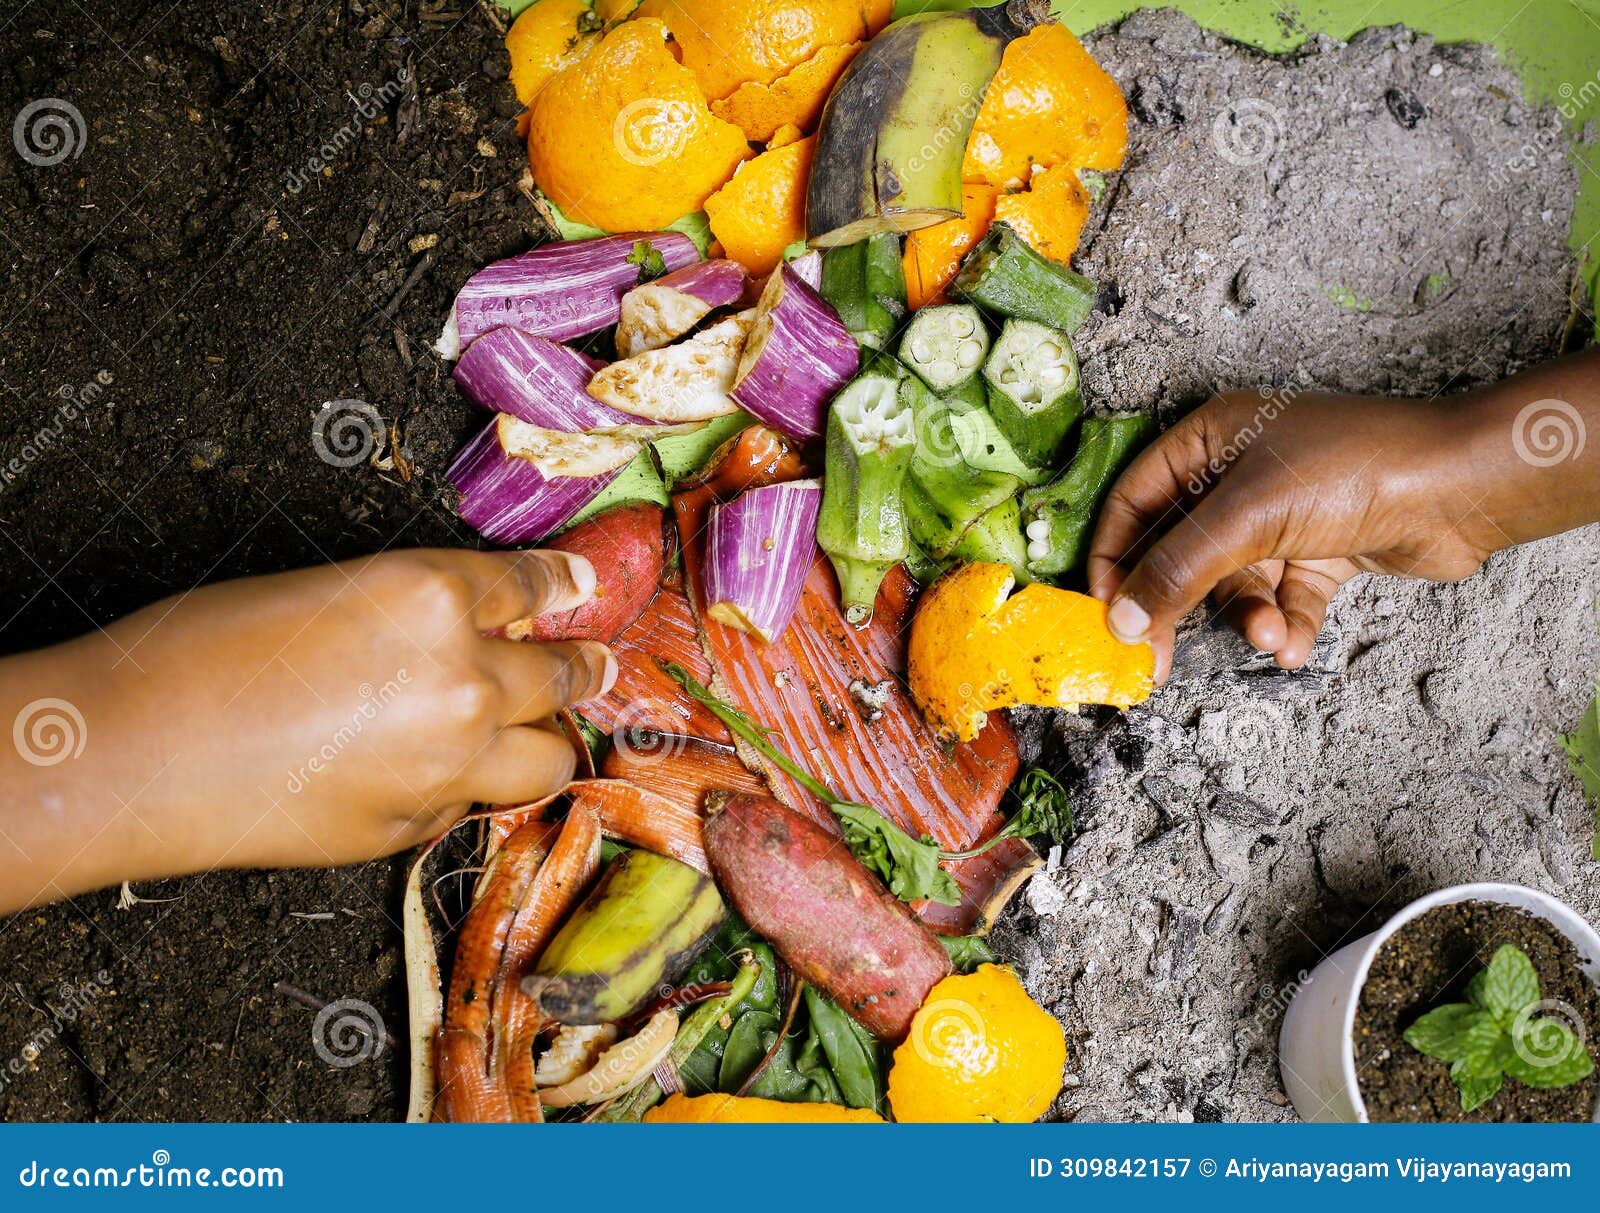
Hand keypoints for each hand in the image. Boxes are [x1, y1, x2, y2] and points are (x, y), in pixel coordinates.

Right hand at [0, 548, 613, 911]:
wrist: (137, 752)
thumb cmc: (201, 653)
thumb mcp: (326, 591)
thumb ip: (411, 609)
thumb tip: (464, 627)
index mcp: (431, 596)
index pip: (528, 587)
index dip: (561, 586)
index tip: (581, 588)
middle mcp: (462, 678)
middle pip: (558, 676)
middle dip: (585, 666)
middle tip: (598, 662)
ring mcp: (450, 760)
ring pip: (546, 758)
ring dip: (548, 741)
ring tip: (549, 733)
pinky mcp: (418, 824)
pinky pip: (470, 803)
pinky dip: (466, 787)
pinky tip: (434, 775)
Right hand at [1086, 380, 1582, 679]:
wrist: (1464, 487)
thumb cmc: (1353, 471)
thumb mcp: (1249, 518)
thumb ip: (1177, 570)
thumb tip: (1119, 620)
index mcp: (1208, 439)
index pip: (1134, 502)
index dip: (1115, 559)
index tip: (1106, 616)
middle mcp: (1237, 473)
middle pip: (1179, 551)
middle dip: (1178, 606)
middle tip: (1159, 661)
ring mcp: (1280, 513)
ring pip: (1234, 582)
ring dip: (1248, 616)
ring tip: (1272, 636)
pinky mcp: (1319, 549)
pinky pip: (1282, 596)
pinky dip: (1286, 623)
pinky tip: (1297, 644)